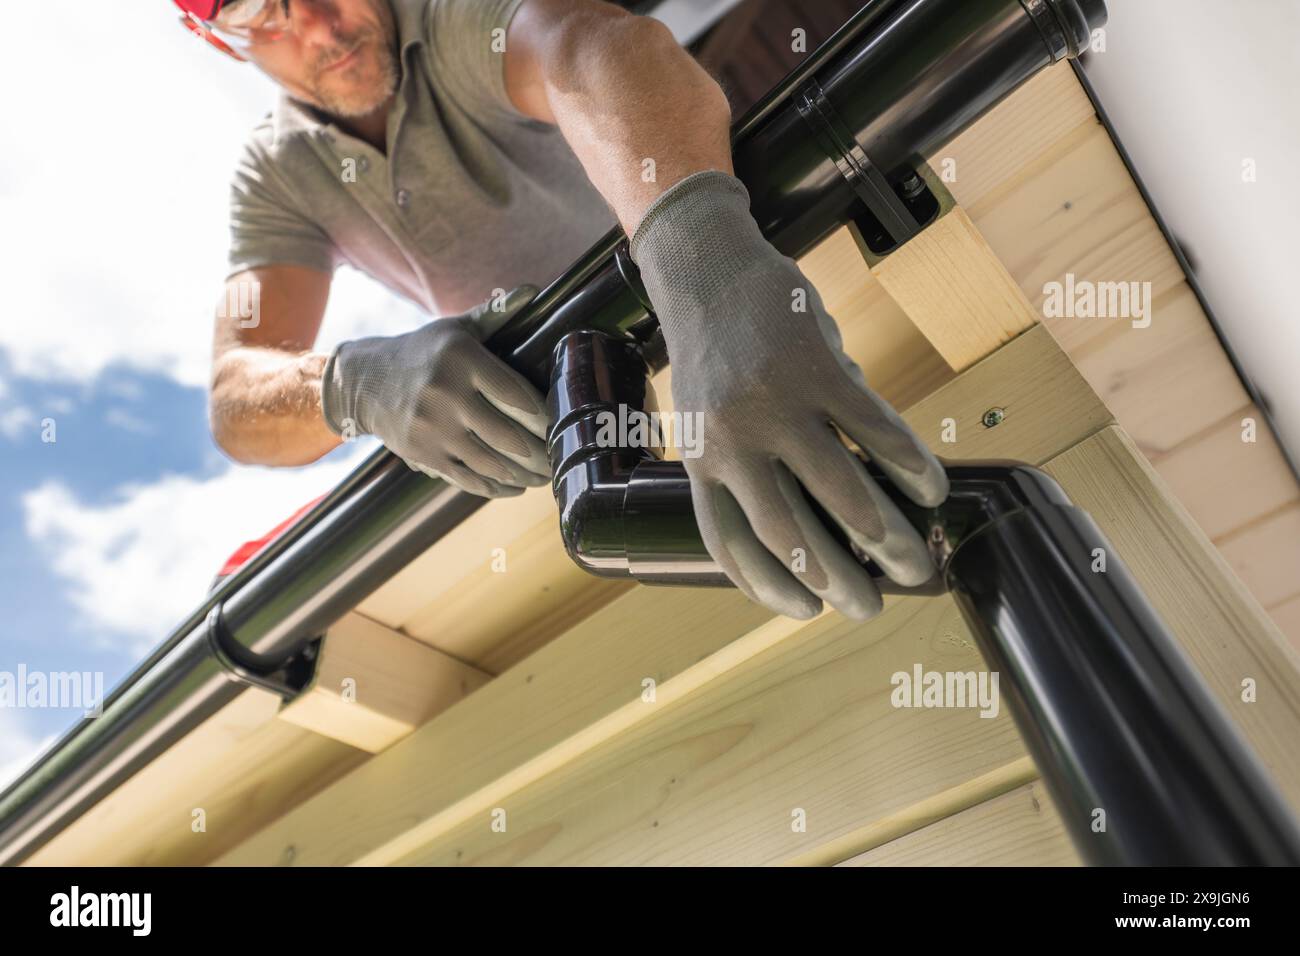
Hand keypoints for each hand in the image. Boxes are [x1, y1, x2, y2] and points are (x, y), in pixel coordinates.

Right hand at [320, 286, 550, 496]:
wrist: (365, 381)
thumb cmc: (423, 351)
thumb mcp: (457, 328)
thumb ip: (497, 313)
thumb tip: (533, 291)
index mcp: (461, 359)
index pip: (517, 394)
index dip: (545, 416)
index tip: (565, 424)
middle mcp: (446, 394)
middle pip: (509, 435)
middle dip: (542, 452)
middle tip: (562, 458)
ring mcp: (432, 428)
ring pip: (492, 462)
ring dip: (525, 475)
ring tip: (546, 476)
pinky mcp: (422, 454)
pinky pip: (468, 478)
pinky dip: (497, 487)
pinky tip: (516, 487)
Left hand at [630, 171, 948, 619]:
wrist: (708, 270)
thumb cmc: (715, 354)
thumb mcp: (711, 419)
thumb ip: (756, 466)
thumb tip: (816, 512)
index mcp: (701, 461)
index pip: (730, 544)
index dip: (767, 587)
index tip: (805, 611)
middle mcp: (734, 444)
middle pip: (791, 535)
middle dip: (838, 583)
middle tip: (871, 609)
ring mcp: (776, 407)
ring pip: (842, 493)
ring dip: (886, 537)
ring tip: (916, 562)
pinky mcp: (817, 370)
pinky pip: (875, 432)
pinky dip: (909, 465)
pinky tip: (930, 488)